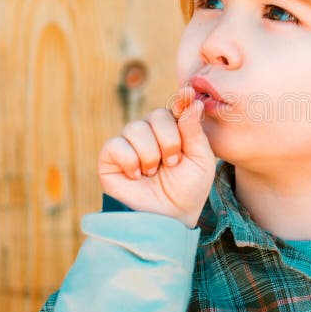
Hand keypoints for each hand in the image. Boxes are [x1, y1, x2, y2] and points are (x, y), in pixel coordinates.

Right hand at [97, 85, 215, 227]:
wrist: (169, 218)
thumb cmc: (187, 190)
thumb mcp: (200, 159)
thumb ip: (194, 130)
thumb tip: (191, 100)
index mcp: (174, 131)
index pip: (175, 107)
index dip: (180, 100)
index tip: (187, 92)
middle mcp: (150, 134)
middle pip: (157, 115)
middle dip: (170, 140)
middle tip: (172, 163)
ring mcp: (129, 144)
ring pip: (136, 128)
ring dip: (151, 154)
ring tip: (154, 172)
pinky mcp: (110, 158)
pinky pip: (117, 144)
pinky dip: (131, 161)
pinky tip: (137, 175)